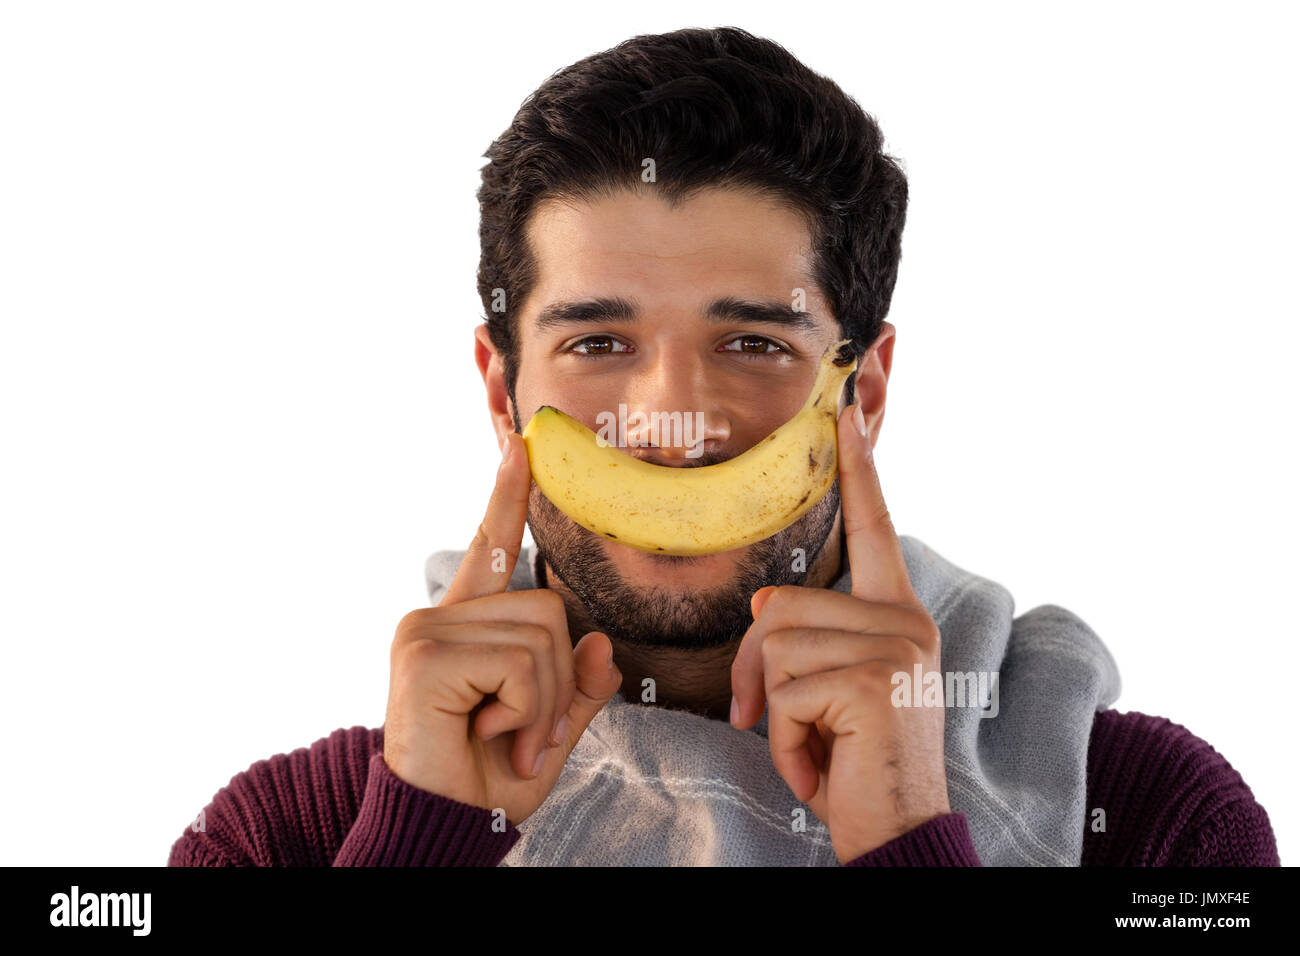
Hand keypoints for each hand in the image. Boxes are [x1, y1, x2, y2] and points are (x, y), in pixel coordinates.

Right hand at [383, 432, 622, 825]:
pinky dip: (527, 710)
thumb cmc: (488, 776)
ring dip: (545, 702)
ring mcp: (425, 630)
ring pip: (544, 635)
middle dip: (559, 679)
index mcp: (467, 623)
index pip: (493, 547)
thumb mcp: (552, 727)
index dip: (508, 497)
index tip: (521, 445)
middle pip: (550, 607)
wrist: (444, 826)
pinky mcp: (424, 655)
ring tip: (507, 736)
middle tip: (525, 729)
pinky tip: (491, 732)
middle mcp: (439, 615)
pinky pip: (522, 663)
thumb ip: (578, 685)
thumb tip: (601, 643)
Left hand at [730, 400, 950, 862]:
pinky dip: (781, 740)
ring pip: (771, 644)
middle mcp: (904, 619)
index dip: (856, 468)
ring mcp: (893, 645)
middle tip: (788, 728)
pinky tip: (819, 766)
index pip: (873, 527)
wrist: (899, 833)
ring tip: (817, 747)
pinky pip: (778, 690)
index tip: (843, 408)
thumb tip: (764, 605)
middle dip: (755, 673)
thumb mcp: (830, 690)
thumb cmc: (858, 763)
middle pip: (778, 604)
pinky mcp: (871, 677)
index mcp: (898, 613)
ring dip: (772, 713)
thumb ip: (806, 636)